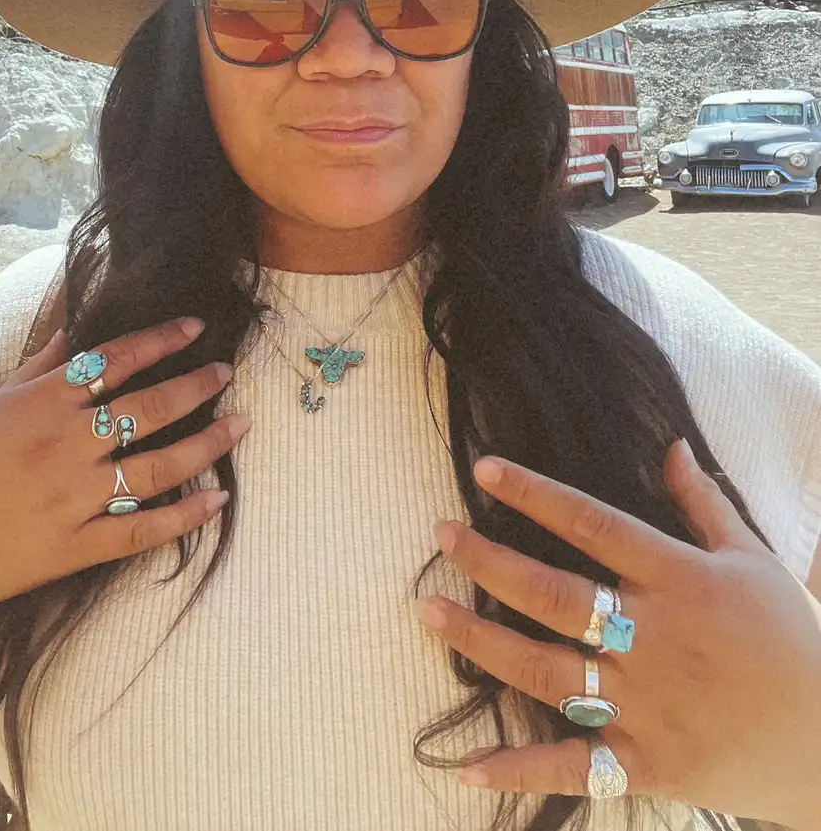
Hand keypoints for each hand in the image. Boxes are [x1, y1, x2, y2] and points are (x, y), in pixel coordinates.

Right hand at [0, 318, 247, 616]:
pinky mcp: (72, 549)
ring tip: (239, 426)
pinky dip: (183, 517)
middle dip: (195, 387)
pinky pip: (139, 532)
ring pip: (155, 469)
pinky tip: (217, 498)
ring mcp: (70, 500)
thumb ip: (39, 367)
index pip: (114, 360)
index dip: (160, 340)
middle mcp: (61, 447)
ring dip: (205, 445)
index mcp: (39, 404)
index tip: (194, 326)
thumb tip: (75, 326)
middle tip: (226, 373)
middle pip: (146, 409)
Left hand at [418, 441, 820, 826]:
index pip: (592, 523)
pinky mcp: (648, 763)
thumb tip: (670, 445)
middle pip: (554, 595)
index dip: (535, 494)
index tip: (485, 468)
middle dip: (489, 561)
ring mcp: (647, 704)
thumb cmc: (795, 641)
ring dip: (482, 642)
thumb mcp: (754, 560)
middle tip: (441, 534)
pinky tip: (465, 764)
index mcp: (680, 579)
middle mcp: (654, 637)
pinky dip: (518, 769)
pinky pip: (573, 766)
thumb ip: (704, 504)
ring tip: (430, 612)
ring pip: (546, 670)